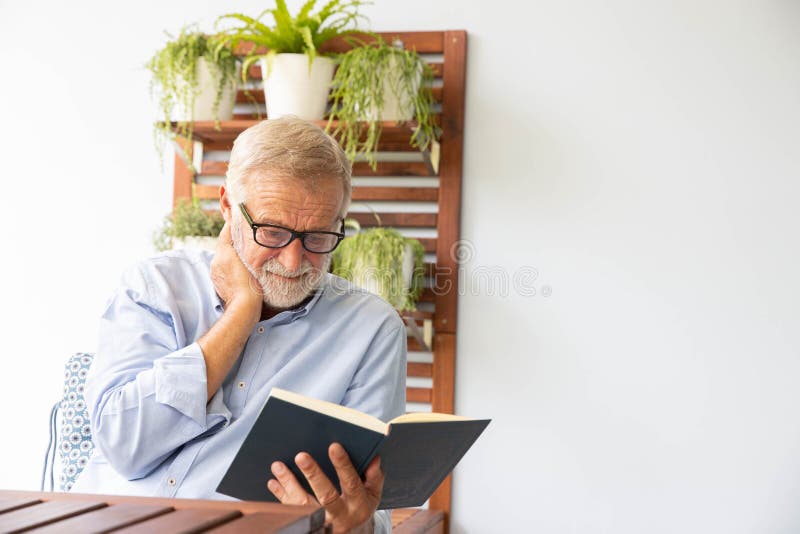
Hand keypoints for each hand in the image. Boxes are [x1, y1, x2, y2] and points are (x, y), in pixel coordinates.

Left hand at [210, 222, 261, 313]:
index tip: (235, 214)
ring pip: (224, 257)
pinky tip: (240, 268)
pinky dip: (230, 265)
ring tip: (243, 252)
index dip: (231, 223)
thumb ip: (242, 246)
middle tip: (244, 233)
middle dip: (233, 239)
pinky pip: (223, 268)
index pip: (226, 233)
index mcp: (223, 254)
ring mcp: (216, 273)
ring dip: (231, 253)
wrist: (244, 307)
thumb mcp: (250, 261)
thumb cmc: (250, 285)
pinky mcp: (218, 282)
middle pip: (224, 245)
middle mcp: (216, 262)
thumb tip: (238, 231)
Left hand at [267, 443, 382, 533]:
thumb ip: (374, 476)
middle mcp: (341, 516)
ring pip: (304, 504)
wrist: (351, 533)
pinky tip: (274, 481)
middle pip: (326, 496)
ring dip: (290, 484)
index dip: (343, 465)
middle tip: (301, 455)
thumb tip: (374, 458)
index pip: (351, 483)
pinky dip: (281, 495)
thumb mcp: (373, 493)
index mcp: (358, 504)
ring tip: (278, 465)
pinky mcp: (308, 525)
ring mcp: (323, 523)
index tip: (334, 446)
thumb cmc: (360, 505)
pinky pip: (292, 511)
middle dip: (313, 475)